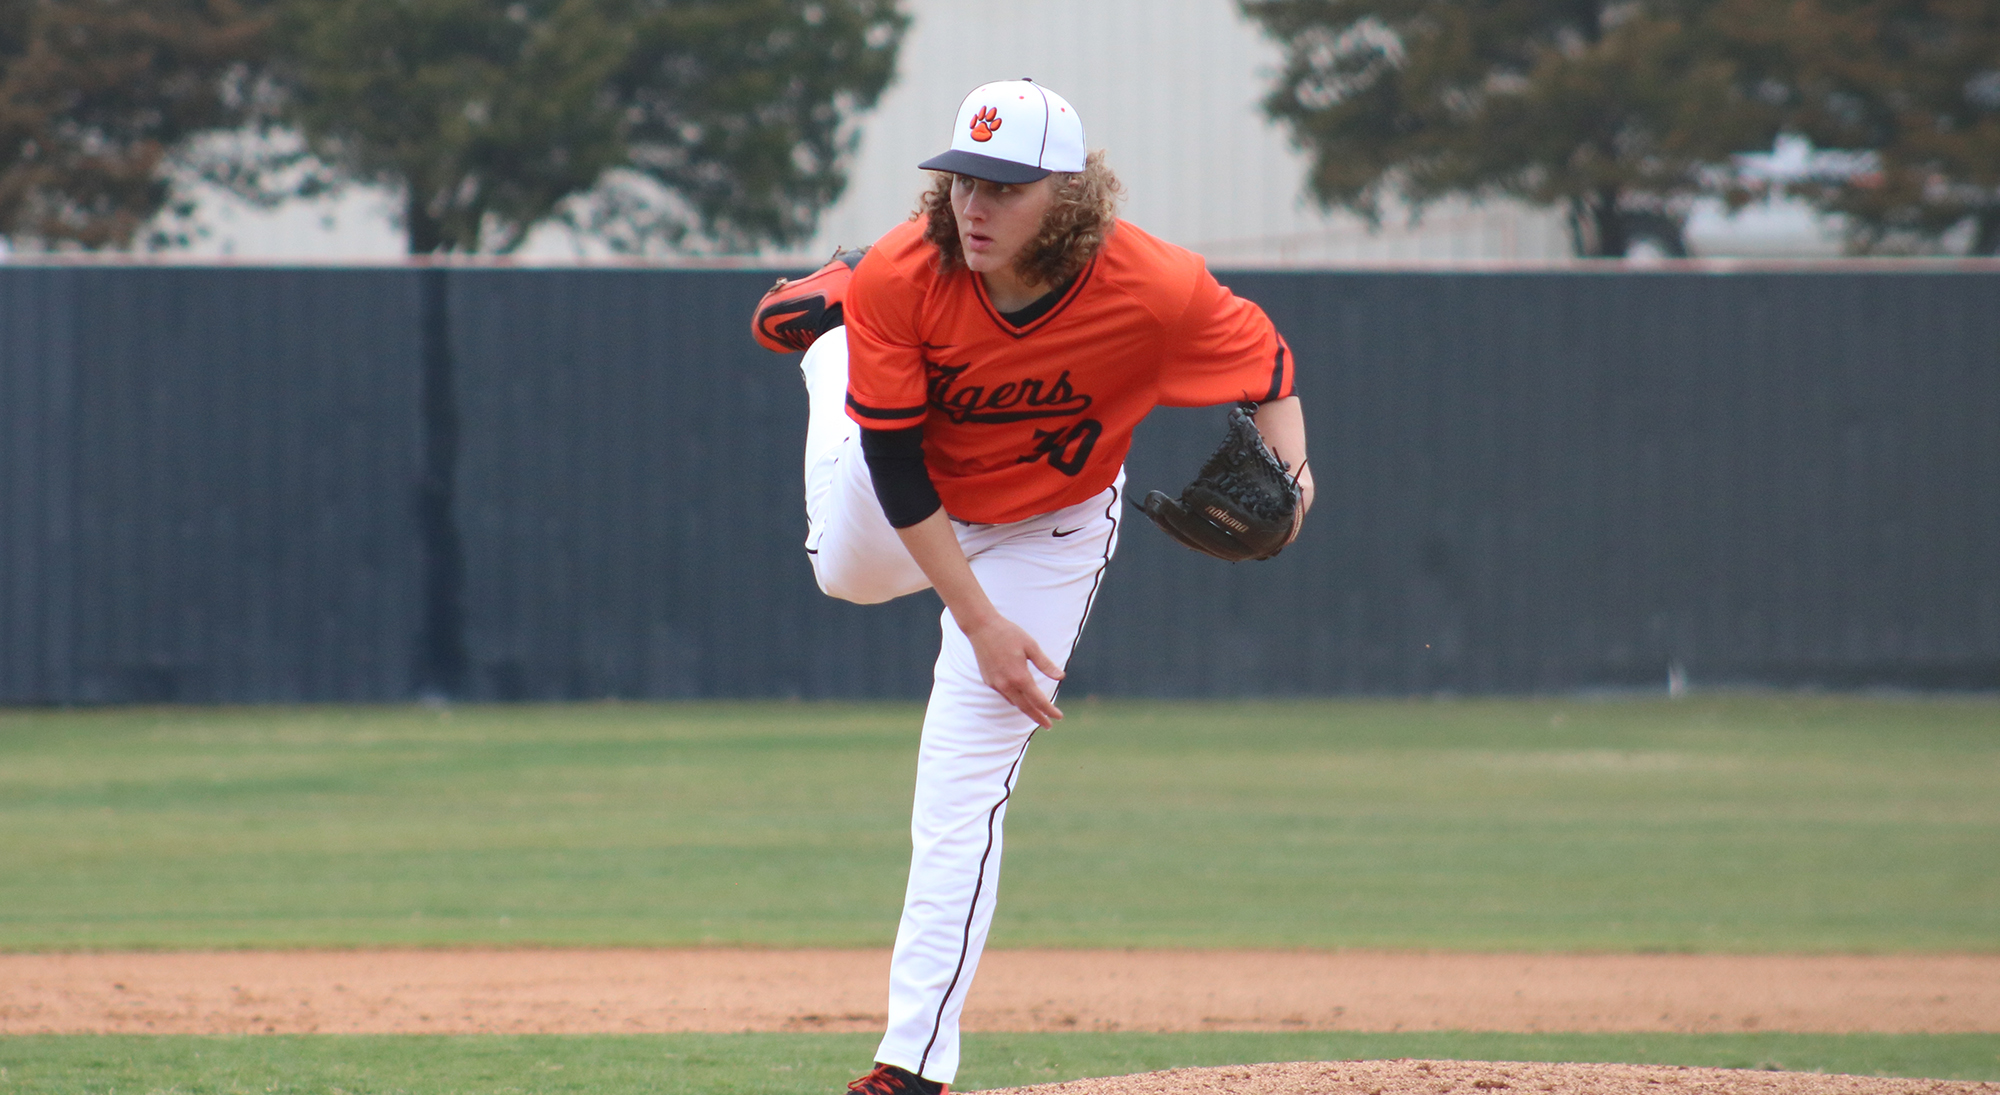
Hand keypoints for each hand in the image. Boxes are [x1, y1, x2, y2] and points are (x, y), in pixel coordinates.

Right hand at [961, 613, 1064, 727]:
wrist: (981, 627)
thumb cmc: (1008, 634)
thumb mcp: (1031, 646)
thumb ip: (1045, 664)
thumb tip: (1061, 677)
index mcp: (1020, 676)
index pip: (1038, 700)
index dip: (1049, 710)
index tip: (1059, 717)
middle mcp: (1006, 684)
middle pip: (1025, 707)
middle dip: (1038, 717)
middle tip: (1049, 725)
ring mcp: (996, 684)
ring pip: (1014, 702)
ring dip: (1026, 709)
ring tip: (1036, 713)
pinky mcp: (988, 680)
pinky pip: (1004, 695)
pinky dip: (1014, 699)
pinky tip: (1020, 697)